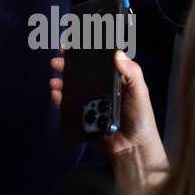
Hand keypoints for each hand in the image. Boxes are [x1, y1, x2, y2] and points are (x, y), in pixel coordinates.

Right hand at [50, 51, 167, 194]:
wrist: (133, 147)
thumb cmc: (140, 117)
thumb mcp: (140, 91)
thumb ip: (132, 72)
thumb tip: (117, 53)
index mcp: (113, 80)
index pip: (97, 64)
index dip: (84, 55)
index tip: (72, 47)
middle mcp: (99, 89)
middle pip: (80, 75)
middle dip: (67, 67)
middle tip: (57, 62)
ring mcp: (90, 103)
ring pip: (72, 89)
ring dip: (61, 82)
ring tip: (55, 80)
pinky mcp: (83, 116)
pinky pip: (68, 106)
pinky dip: (59, 99)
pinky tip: (55, 93)